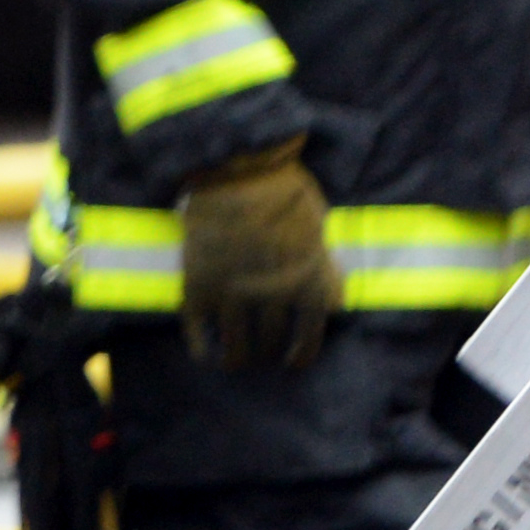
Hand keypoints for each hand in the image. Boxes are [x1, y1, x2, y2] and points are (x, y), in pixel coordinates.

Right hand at [175, 142, 337, 374]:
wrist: (237, 167)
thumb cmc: (284, 192)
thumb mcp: (318, 231)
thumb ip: (322, 270)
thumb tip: (330, 302)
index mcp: (306, 285)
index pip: (307, 339)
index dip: (300, 356)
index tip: (291, 362)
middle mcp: (271, 296)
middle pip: (269, 344)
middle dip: (267, 353)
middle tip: (261, 353)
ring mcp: (232, 293)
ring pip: (235, 348)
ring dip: (237, 359)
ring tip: (234, 360)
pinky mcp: (198, 286)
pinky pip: (198, 333)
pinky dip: (202, 350)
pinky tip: (205, 355)